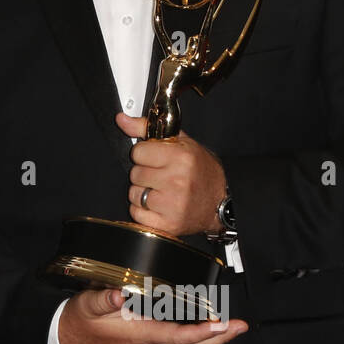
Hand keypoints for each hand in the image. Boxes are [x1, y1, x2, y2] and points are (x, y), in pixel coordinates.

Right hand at [58, 286, 246, 343]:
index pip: (179, 336)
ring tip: (229, 331)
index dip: (204, 332)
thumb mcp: (87, 304)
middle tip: (240, 328)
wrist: (67, 342)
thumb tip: (118, 291)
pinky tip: (202, 336)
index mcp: (139, 335)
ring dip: (211, 342)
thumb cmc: (78, 322)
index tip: (224, 324)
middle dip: (219, 339)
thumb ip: (103, 298)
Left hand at [117, 112, 226, 237]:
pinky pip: (137, 214)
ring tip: (161, 191)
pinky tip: (159, 205)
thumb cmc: (200, 170)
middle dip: (144, 174)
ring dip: (142, 193)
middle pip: (135, 174)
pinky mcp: (168, 223)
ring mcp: (173, 204)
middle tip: (161, 176)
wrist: (221, 201)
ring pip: (134, 194)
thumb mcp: (180, 142)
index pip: (138, 152)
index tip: (156, 158)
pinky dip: (143, 211)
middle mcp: (178, 180)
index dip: (145, 154)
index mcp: (181, 157)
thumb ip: (147, 129)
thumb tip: (121, 119)